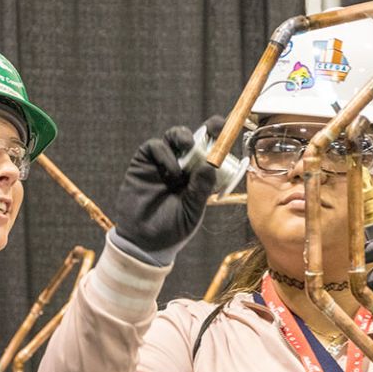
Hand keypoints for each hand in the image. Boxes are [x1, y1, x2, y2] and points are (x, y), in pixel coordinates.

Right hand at [113, 116, 223, 265]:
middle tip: (214, 129)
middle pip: (195, 137)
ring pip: (174, 137)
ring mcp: (162, 164)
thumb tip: (211, 166)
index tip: (229, 133)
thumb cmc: (172, 230)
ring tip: (189, 145)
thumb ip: (201, 190)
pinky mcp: (143, 164)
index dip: (220, 139)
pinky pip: (155, 147)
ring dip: (183, 135)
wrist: (143, 242)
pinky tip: (172, 171)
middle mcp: (182, 165)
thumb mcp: (192, 212)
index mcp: (198, 176)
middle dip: (206, 129)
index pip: (212, 152)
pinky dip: (165, 153)